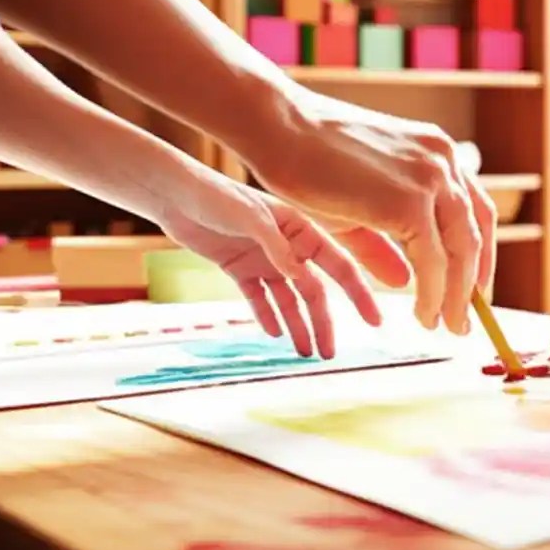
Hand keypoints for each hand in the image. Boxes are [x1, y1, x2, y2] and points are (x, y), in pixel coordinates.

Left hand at [158, 174, 403, 357]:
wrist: (175, 195)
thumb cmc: (215, 196)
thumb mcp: (250, 217)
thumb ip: (277, 246)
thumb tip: (300, 277)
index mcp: (302, 230)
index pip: (339, 266)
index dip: (358, 293)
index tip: (374, 320)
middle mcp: (288, 247)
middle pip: (314, 291)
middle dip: (323, 323)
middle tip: (328, 355)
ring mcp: (265, 259)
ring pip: (289, 300)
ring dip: (297, 326)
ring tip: (305, 354)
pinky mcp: (240, 268)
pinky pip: (260, 299)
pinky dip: (267, 316)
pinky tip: (275, 335)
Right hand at [243, 89, 495, 335]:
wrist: (278, 128)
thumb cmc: (308, 160)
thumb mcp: (359, 204)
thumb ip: (385, 242)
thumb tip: (405, 282)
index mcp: (437, 151)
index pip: (476, 210)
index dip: (481, 253)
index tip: (474, 287)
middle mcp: (444, 161)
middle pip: (475, 234)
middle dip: (472, 283)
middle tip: (464, 320)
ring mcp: (431, 179)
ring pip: (461, 252)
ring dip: (456, 297)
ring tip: (446, 327)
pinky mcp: (410, 203)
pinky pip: (433, 262)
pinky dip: (433, 295)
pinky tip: (424, 314)